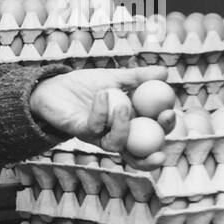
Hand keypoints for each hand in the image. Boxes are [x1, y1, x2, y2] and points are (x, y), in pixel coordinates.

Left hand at [29, 67, 177, 169]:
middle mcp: (116, 135)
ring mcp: (98, 137)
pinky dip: (101, 110)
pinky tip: (103, 93)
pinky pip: (94, 127)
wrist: (53, 87)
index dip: (165, 128)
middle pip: (140, 151)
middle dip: (153, 146)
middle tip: (160, 124)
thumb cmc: (85, 85)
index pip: (154, 132)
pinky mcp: (80, 132)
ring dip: (123, 126)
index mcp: (130, 123)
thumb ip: (138, 77)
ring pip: (116, 143)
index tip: (169, 113)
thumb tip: (165, 72)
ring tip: (124, 105)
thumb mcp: (114, 78)